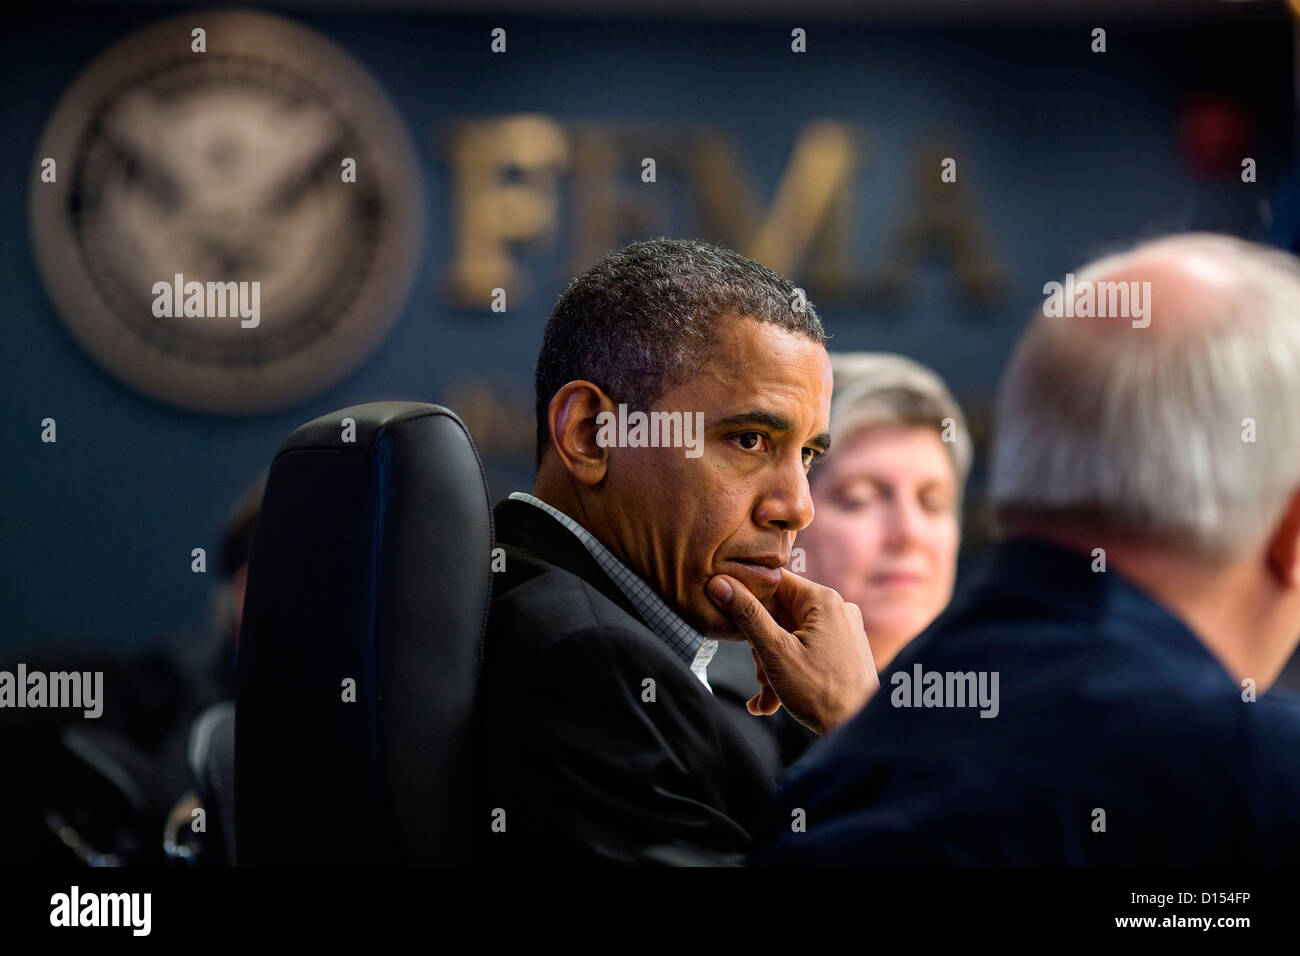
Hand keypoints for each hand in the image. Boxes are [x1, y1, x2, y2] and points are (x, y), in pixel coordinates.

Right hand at [707, 569, 877, 735]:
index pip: (775, 581)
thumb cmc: (820, 693)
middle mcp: (837, 609)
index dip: (749, 599)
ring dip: (771, 664)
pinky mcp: (842, 650)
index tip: (732, 621)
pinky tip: (771, 700)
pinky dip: (787, 669)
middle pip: (780, 612)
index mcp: (823, 600)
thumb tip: (719, 583)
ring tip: (767, 695)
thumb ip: (746, 614)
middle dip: (761, 645)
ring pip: (789, 635)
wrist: (855, 729)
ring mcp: (842, 630)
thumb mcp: (774, 652)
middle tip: (759, 674)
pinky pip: (804, 649)